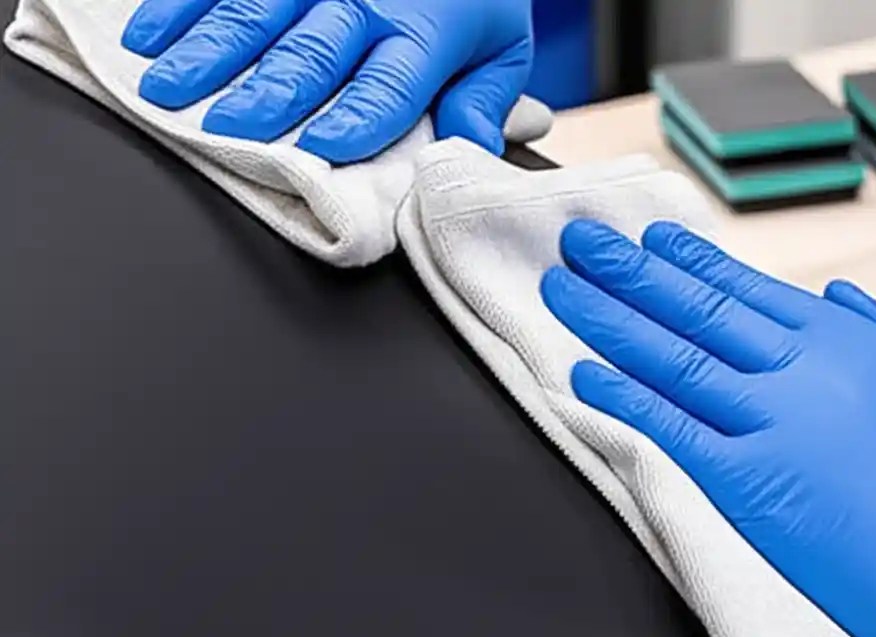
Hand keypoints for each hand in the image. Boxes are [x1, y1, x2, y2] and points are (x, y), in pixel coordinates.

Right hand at [121, 0, 533, 161]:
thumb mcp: (501, 48)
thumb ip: (481, 103)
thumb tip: (466, 156)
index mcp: (427, 28)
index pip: (388, 82)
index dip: (356, 116)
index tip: (320, 148)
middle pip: (312, 50)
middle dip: (268, 90)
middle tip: (228, 127)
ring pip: (256, 11)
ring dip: (208, 51)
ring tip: (166, 88)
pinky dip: (180, 6)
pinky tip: (146, 35)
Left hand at [540, 220, 875, 636]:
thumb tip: (836, 293)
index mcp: (851, 340)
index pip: (750, 287)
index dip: (689, 260)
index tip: (650, 240)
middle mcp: (807, 369)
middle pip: (699, 308)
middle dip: (631, 272)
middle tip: (583, 244)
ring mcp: (776, 424)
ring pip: (674, 358)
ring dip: (610, 320)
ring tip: (566, 291)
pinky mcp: (754, 485)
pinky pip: (672, 430)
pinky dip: (624, 397)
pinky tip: (587, 373)